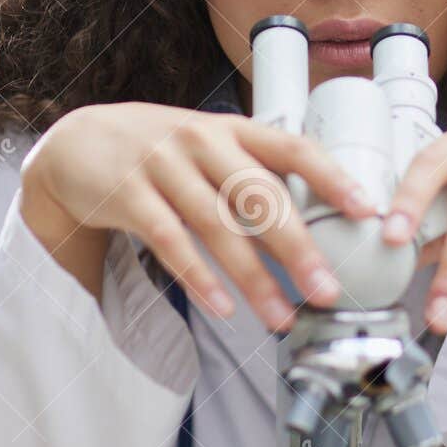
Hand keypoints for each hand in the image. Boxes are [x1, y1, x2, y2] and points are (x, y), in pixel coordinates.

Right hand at [19, 102, 376, 330]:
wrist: (80, 142)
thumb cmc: (162, 151)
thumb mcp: (211, 145)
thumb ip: (254, 173)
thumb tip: (317, 222)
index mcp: (233, 130)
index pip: (292, 147)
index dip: (331, 177)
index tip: (366, 210)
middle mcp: (202, 142)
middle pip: (258, 196)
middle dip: (297, 246)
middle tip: (327, 289)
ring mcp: (163, 166)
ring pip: (217, 227)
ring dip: (253, 277)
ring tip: (280, 317)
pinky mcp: (128, 195)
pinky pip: (170, 242)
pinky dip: (198, 278)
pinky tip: (223, 307)